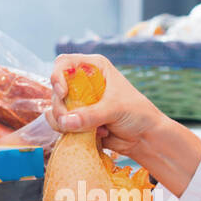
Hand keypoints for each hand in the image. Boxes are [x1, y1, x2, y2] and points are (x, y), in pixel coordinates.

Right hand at [45, 53, 165, 157]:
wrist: (145, 137)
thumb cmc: (137, 114)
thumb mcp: (116, 109)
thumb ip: (90, 115)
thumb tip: (65, 121)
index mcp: (94, 68)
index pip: (64, 64)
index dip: (58, 76)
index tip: (63, 93)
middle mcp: (83, 83)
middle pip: (56, 90)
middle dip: (61, 108)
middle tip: (71, 121)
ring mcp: (79, 102)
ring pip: (55, 109)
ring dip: (64, 122)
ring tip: (89, 131)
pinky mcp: (77, 120)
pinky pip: (61, 125)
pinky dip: (71, 132)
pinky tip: (95, 135)